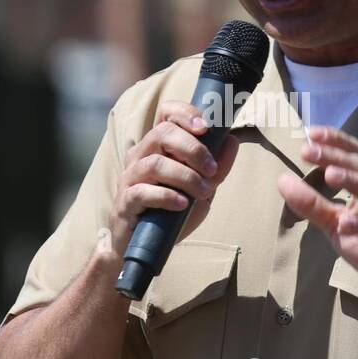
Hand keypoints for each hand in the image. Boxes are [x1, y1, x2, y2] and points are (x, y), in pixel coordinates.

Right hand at [106, 100, 238, 257]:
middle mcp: (141, 155)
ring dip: (186, 176)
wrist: (145, 245)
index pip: (166, 113)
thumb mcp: (203, 190)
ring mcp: (130, 178)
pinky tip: (183, 204)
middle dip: (193, 149)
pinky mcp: (125, 202)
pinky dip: (167, 196)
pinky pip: (143, 192)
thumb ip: (217, 168)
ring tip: (204, 191)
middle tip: (212, 169)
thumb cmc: (173, 212)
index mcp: (158, 146)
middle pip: (162, 133)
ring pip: (155, 163)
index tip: (206, 127)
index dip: (185, 113)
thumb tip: (232, 141)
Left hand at [276, 126, 357, 310]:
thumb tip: (282, 181)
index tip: (311, 133)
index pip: (355, 156)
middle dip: (335, 157)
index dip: (335, 142)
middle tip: (308, 150)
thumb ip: (312, 205)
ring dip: (352, 181)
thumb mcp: (337, 225)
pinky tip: (345, 223)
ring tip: (329, 175)